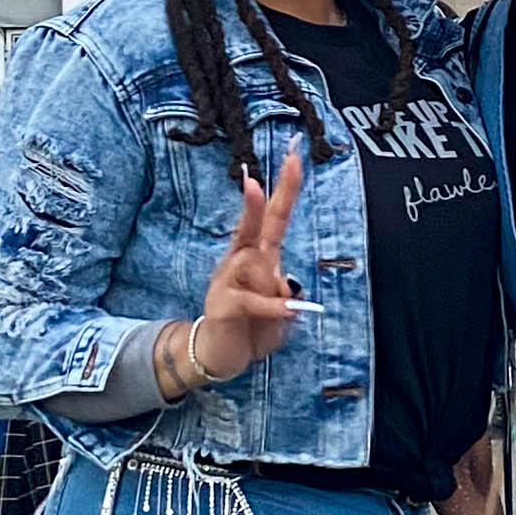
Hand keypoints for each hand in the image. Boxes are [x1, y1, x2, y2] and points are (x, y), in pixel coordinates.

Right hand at [191, 146, 307, 379]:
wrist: (220, 357)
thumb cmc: (252, 327)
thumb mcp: (281, 311)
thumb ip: (285, 294)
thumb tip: (284, 284)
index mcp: (259, 255)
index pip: (273, 217)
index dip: (285, 188)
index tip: (295, 157)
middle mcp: (242, 259)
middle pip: (256, 222)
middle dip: (265, 195)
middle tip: (287, 162)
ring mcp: (228, 278)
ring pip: (260, 267)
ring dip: (274, 291)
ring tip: (272, 315)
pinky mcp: (222, 301)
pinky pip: (254, 299)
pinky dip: (272, 307)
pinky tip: (286, 311)